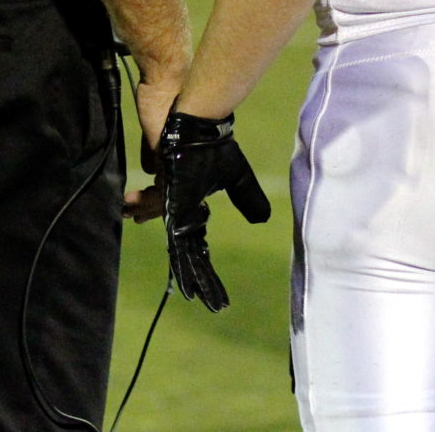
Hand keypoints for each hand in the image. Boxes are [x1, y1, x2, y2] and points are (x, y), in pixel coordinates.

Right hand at [122, 70, 183, 223]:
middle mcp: (187, 161)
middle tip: (134, 215)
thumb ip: (154, 151)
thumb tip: (150, 170)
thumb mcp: (156, 131)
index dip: (158, 198)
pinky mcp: (173, 160)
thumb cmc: (162, 99)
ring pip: (166, 195)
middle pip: (171, 193)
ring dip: (145, 206)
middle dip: (151, 208)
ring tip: (127, 208)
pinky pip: (161, 190)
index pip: (173, 183)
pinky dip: (146, 199)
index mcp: (185, 154)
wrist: (166, 81)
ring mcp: (181, 162)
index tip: (140, 206)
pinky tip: (130, 201)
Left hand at [161, 110, 271, 310]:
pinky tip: (186, 288)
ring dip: (192, 279)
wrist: (198, 129)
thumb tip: (261, 220)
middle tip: (208, 304)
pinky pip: (177, 244)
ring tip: (198, 300)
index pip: (198, 246)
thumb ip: (247, 198)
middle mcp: (180, 215)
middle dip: (197, 281)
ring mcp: (174, 214)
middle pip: (189, 255)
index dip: (205, 269)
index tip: (216, 290)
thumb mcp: (236, 178)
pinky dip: (183, 267)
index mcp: (192, 209)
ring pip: (182, 254)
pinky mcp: (173, 210)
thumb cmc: (213, 148)